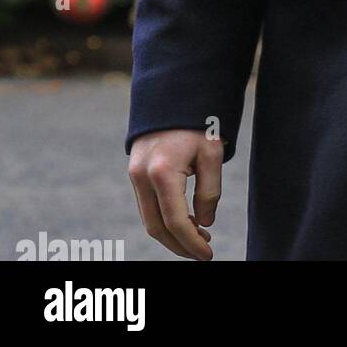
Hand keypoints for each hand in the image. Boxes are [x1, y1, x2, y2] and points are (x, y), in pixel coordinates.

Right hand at [128, 129, 222, 260]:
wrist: (175, 91)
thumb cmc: (199, 119)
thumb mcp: (212, 152)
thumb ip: (209, 192)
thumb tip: (204, 224)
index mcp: (162, 171)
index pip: (175, 221)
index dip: (191, 243)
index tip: (207, 255)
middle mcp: (142, 176)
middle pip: (156, 227)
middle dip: (179, 245)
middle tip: (202, 252)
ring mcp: (134, 173)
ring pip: (149, 218)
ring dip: (171, 233)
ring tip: (198, 237)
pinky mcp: (135, 170)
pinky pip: (147, 204)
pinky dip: (164, 218)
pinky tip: (185, 219)